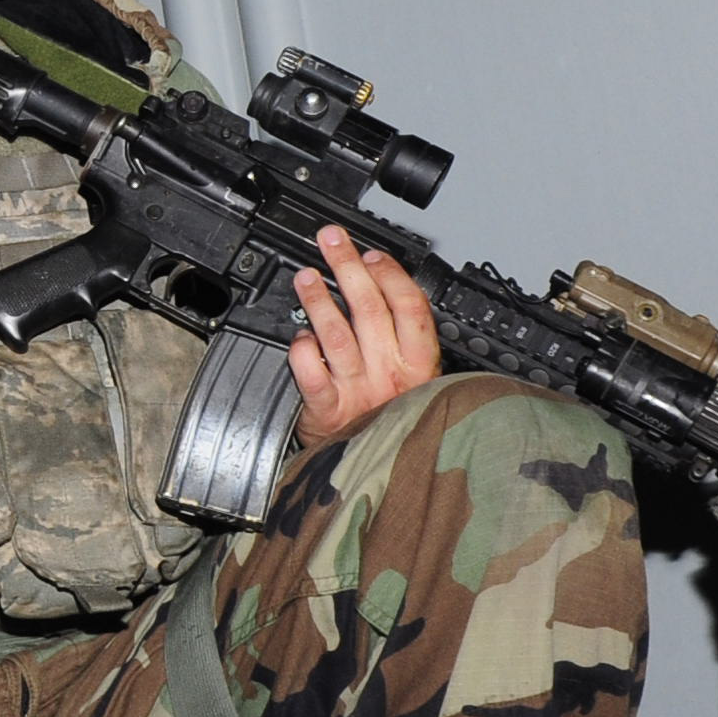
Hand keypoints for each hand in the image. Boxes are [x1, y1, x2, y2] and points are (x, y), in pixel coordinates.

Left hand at [288, 224, 438, 445]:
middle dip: (348, 267)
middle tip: (331, 240)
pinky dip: (304, 352)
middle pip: (370, 310)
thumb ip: (402, 339)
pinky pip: (313, 376)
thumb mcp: (417, 381)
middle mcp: (391, 376)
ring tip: (306, 276)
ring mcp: (359, 394)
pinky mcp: (328, 413)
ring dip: (319, 301)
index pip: (410, 308)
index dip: (391, 275)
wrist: (383, 476)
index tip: (373, 255)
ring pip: (338, 336)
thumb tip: (382, 288)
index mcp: (419, 365)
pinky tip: (298, 336)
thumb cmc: (396, 421)